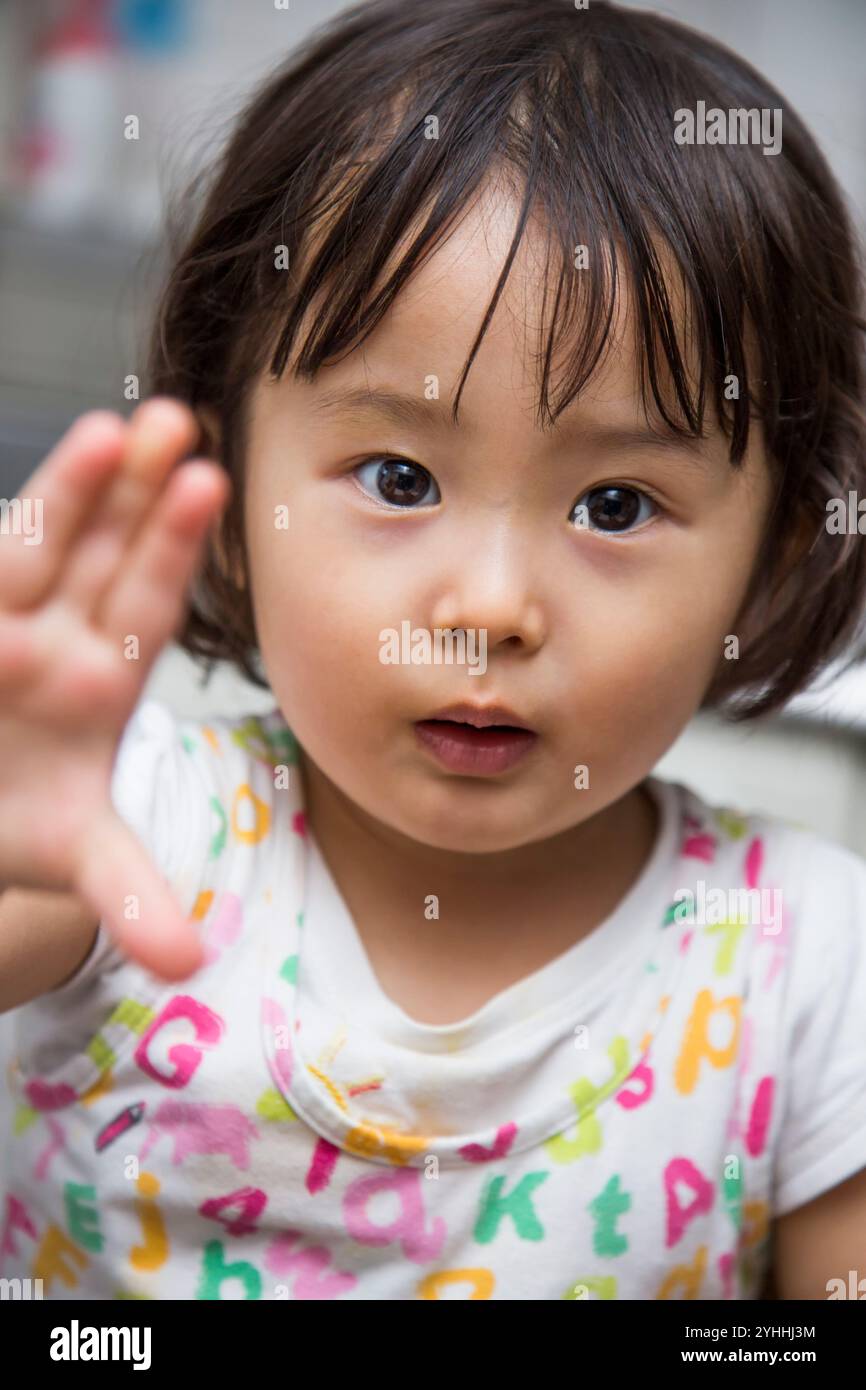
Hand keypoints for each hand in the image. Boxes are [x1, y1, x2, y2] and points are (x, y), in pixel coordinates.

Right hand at [0, 398, 229, 979]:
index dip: (175, 544)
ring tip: (107, 431)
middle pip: (102, 553)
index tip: (210, 485)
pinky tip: (30, 496)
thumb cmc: (24, 821)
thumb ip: (132, 896)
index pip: (147, 598)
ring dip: (66, 494)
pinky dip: (2, 541)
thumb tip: (189, 965)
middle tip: (180, 419)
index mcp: (105, 679)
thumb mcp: (81, 860)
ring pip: (34, 550)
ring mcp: (3, 631)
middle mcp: (56, 640)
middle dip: (134, 491)